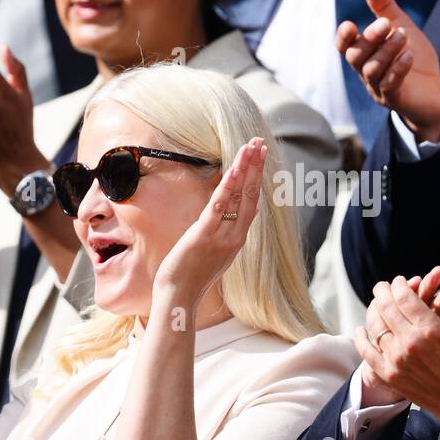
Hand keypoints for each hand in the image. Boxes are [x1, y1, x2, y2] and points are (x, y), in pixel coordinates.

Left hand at [152, 138, 264, 307]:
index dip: (256, 178)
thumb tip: (249, 212)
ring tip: (250, 148)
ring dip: (244, 170)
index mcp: (237, 238)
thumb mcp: (217, 253)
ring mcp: (221, 237)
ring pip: (238, 198)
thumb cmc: (192, 276)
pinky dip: (226, 189)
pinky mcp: (204, 236)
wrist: (178, 297)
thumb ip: (231, 232)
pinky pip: (218, 208)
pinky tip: (232, 171)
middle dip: (255, 167)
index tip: (259, 157)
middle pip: (250, 195)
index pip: (252, 202)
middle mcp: (235, 236)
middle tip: (260, 143)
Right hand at [336, 0, 439, 142]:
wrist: (432, 94)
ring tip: (403, 36)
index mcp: (365, 55)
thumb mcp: (401, 27)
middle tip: (387, 24)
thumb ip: (384, 7)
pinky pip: (390, 85)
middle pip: (356, 57)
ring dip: (386, 51)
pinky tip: (408, 56)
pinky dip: (397, 69)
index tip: (349, 25)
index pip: (345, 48)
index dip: (343, 38)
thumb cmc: (412, 60)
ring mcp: (379, 88)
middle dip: (370, 39)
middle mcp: (367, 73)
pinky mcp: (395, 99)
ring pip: (372, 70)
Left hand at [359, 266, 439, 404]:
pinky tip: (362, 328)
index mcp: (431, 330)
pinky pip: (367, 350)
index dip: (399, 285)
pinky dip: (362, 337)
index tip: (397, 281)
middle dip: (383, 293)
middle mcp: (410, 343)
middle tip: (382, 287)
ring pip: (375, 327)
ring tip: (375, 303)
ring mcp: (396, 359)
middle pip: (387, 309)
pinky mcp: (388, 373)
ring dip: (373, 311)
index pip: (405, 298)